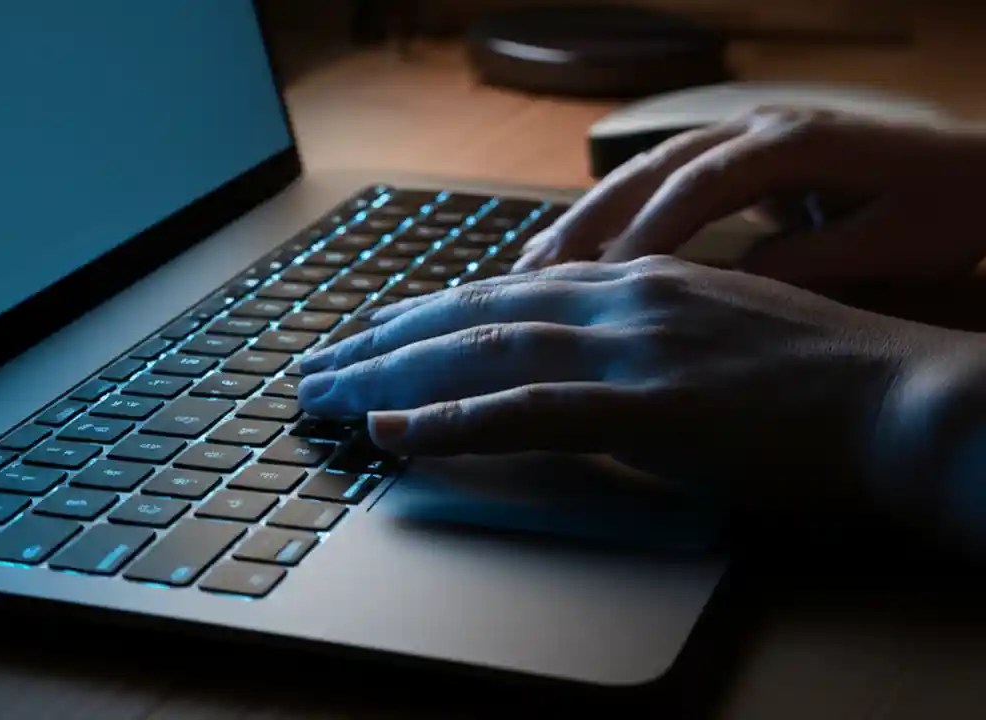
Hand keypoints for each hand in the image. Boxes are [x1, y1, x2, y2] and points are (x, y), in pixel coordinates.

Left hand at [296, 257, 983, 522]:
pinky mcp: (649, 408)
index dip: (428, 311)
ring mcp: (632, 349)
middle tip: (321, 363)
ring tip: (326, 395)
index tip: (374, 330)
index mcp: (638, 278)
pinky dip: (451, 422)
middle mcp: (622, 298)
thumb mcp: (717, 331)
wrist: (908, 402)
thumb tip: (585, 357)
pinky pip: (525, 412)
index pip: (505, 287)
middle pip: (473, 313)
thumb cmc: (821, 379)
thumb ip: (644, 332)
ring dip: (390, 378)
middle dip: (384, 341)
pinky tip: (394, 433)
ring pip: (480, 353)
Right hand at [513, 107, 985, 283]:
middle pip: (648, 173)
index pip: (698, 188)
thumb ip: (805, 267)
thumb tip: (719, 296)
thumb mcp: (892, 248)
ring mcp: (738, 139)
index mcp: (793, 144)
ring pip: (640, 176)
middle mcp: (753, 130)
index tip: (596, 289)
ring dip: (581, 223)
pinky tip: (568, 255)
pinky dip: (608, 221)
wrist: (985, 174)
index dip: (644, 236)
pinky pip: (654, 188)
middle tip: (526, 280)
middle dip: (585, 226)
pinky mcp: (734, 162)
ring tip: (524, 271)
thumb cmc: (948, 213)